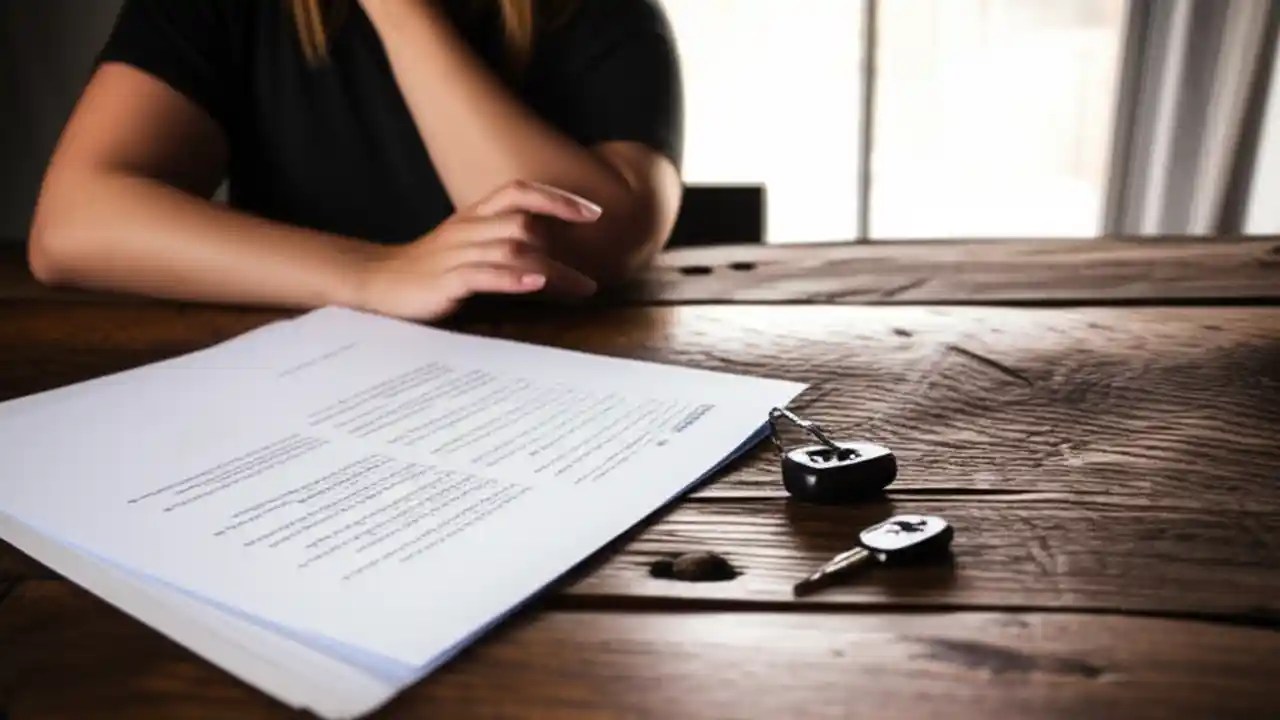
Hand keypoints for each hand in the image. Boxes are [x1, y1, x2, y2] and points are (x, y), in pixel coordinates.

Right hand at [353, 180, 602, 320]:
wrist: (379, 282)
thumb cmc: (430, 267)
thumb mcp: (468, 245)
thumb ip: (504, 241)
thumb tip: (552, 250)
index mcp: (475, 215)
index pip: (520, 191)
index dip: (557, 197)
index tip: (594, 212)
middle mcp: (469, 229)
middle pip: (523, 221)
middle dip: (564, 239)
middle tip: (597, 261)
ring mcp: (457, 254)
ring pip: (511, 250)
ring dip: (553, 269)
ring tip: (583, 287)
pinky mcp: (446, 281)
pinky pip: (484, 275)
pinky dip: (514, 278)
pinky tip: (536, 284)